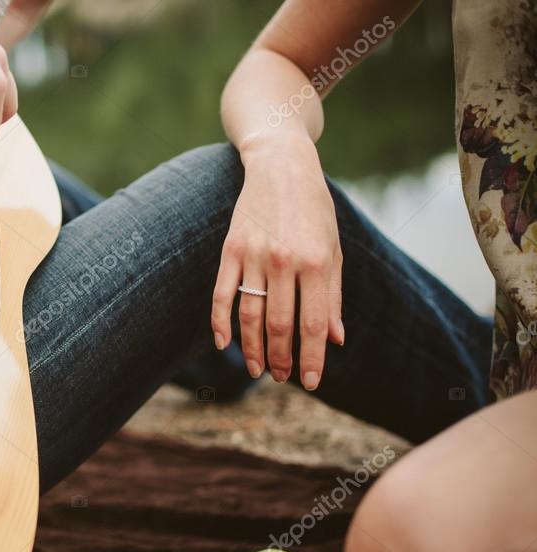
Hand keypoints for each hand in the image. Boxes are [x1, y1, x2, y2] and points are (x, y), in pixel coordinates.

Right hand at [210, 132, 343, 390]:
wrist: (281, 166)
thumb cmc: (314, 209)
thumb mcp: (333, 248)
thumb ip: (333, 294)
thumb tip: (335, 339)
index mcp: (315, 262)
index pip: (313, 323)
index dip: (312, 357)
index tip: (310, 382)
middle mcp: (284, 261)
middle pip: (280, 325)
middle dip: (282, 358)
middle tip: (283, 378)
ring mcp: (254, 256)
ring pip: (250, 315)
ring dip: (253, 348)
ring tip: (258, 370)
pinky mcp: (230, 250)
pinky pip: (222, 294)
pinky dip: (221, 322)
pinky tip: (224, 344)